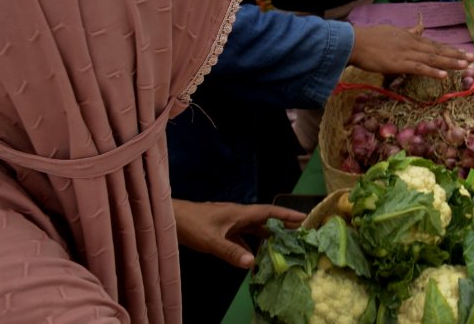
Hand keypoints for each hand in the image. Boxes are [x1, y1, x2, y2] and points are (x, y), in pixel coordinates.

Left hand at [173, 199, 303, 268]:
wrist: (169, 219)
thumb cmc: (191, 224)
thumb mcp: (211, 240)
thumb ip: (231, 251)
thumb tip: (252, 262)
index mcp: (239, 213)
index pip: (268, 212)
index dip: (286, 215)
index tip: (304, 218)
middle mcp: (237, 216)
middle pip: (264, 220)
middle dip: (281, 225)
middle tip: (298, 233)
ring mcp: (228, 222)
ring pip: (252, 229)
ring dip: (265, 235)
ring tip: (279, 246)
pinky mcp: (220, 229)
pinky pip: (240, 236)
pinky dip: (248, 244)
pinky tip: (250, 255)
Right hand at [349, 25, 469, 77]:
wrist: (355, 42)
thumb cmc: (370, 38)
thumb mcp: (393, 31)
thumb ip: (407, 32)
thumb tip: (418, 29)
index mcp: (411, 37)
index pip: (434, 44)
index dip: (450, 49)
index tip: (464, 52)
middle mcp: (412, 44)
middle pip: (438, 50)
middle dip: (456, 55)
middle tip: (473, 59)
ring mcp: (407, 53)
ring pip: (433, 58)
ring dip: (450, 62)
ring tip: (465, 65)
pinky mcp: (399, 63)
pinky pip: (419, 68)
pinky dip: (432, 71)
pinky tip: (444, 74)